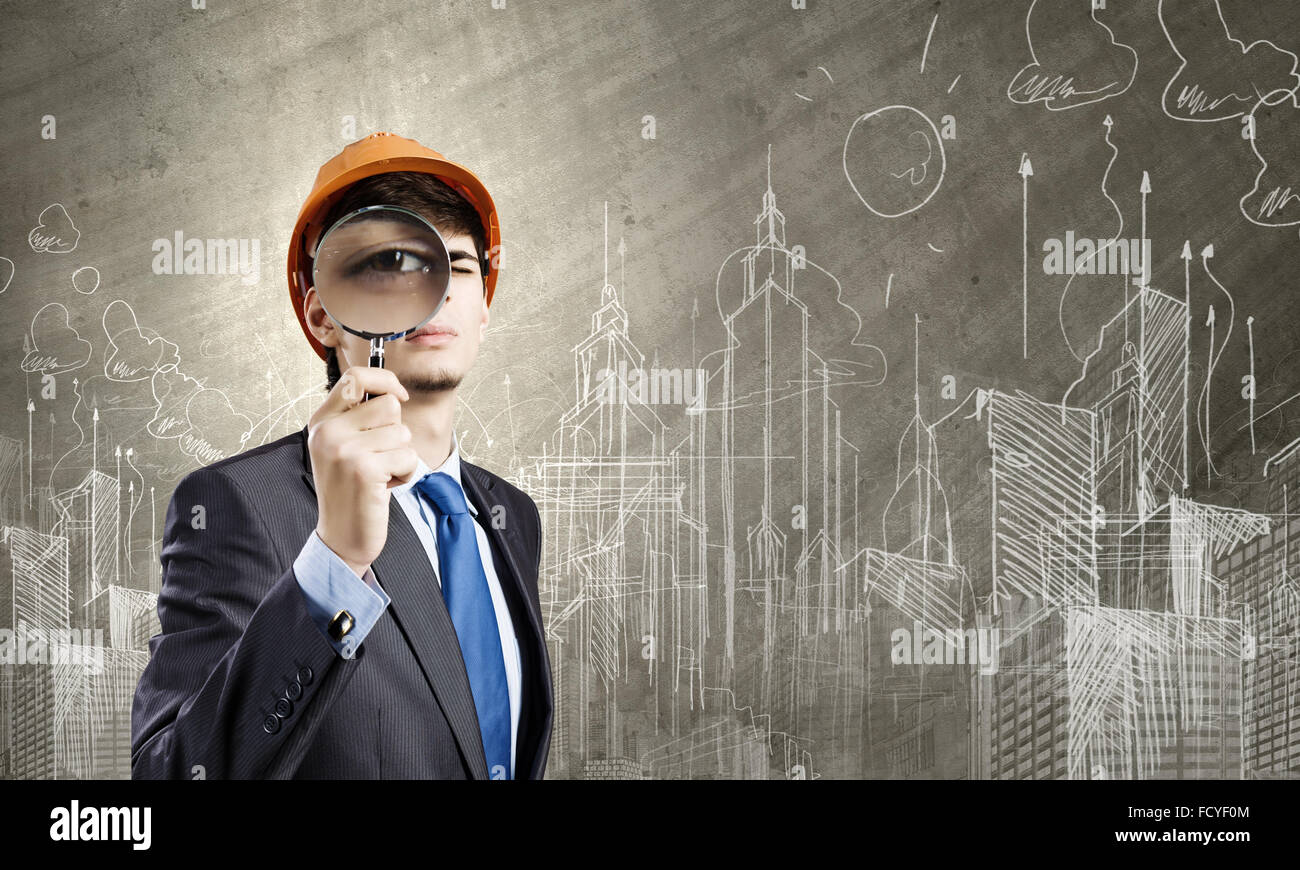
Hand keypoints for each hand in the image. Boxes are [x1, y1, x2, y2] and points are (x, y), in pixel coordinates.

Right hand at [306, 366, 417, 576]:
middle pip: (388, 405)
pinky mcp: (364, 469)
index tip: (399, 395)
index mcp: (321, 421)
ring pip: (402, 432)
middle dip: (396, 432)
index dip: (385, 379)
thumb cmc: (351, 490)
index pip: (355, 376)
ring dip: (401, 456)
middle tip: (379, 457)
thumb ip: (359, 418)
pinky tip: (384, 487)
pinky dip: (405, 474)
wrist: (341, 538)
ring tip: (380, 474)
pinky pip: (408, 456)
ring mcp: (344, 450)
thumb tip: (393, 391)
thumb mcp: (344, 447)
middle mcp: (328, 432)